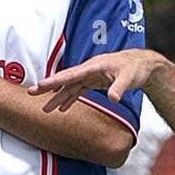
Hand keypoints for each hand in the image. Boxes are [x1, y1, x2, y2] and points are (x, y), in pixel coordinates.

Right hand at [29, 49, 161, 111]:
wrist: (144, 65)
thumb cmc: (136, 68)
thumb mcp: (129, 78)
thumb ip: (119, 88)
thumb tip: (113, 99)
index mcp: (94, 66)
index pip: (71, 74)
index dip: (55, 80)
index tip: (41, 85)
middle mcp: (89, 70)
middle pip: (65, 80)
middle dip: (48, 87)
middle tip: (31, 93)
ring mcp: (91, 76)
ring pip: (70, 87)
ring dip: (57, 97)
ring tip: (45, 109)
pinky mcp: (94, 81)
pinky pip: (78, 91)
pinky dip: (70, 99)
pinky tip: (62, 108)